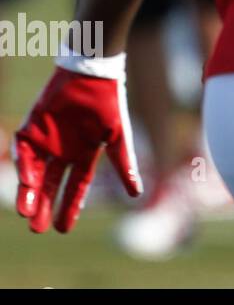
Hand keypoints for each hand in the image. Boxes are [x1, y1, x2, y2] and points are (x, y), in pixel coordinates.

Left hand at [13, 52, 141, 232]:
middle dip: (45, 207)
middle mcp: (64, 151)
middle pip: (51, 185)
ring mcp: (46, 141)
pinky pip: (23, 152)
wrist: (91, 74)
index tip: (63, 229)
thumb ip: (125, 165)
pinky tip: (28, 181)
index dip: (70, 207)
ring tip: (27, 214)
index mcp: (85, 154)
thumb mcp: (119, 137)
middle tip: (38, 229)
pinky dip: (24, 168)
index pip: (76, 186)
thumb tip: (137, 194)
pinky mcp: (32, 129)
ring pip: (34, 174)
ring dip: (30, 194)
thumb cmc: (109, 103)